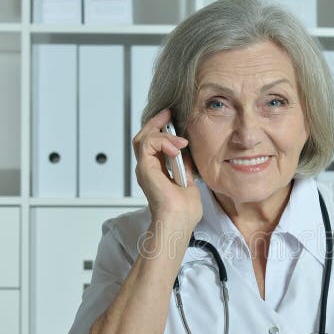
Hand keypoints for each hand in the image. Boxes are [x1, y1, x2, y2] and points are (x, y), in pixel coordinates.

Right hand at [132, 109, 201, 227]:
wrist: (179, 221)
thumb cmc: (184, 211)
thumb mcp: (189, 180)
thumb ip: (185, 166)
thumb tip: (186, 151)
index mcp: (157, 172)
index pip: (153, 144)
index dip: (161, 129)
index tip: (173, 117)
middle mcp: (148, 169)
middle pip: (144, 136)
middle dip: (157, 122)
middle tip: (169, 113)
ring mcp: (145, 168)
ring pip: (144, 137)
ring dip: (162, 132)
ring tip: (179, 138)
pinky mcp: (145, 168)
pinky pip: (148, 144)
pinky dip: (162, 141)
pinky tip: (176, 148)